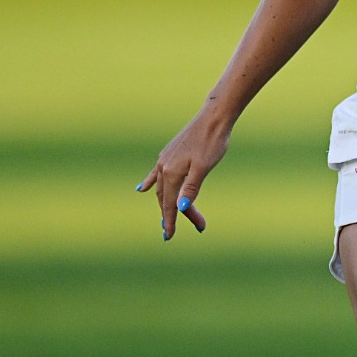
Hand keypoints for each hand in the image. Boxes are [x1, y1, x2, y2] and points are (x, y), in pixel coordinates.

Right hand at [136, 112, 229, 239]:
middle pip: (168, 198)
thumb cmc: (212, 142)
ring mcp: (165, 159)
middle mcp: (164, 167)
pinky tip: (142, 189)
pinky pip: (156, 173)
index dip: (170, 222)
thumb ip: (191, 188)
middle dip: (179, 214)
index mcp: (172, 173)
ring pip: (163, 188)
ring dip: (167, 203)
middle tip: (200, 225)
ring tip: (170, 218)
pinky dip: (150, 183)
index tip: (168, 238)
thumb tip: (180, 207)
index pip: (170, 204)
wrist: (213, 119)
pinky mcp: (169, 153)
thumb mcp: (204, 168)